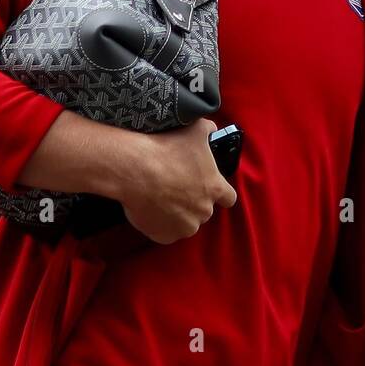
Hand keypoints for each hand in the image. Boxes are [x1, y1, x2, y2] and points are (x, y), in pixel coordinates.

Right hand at [118, 118, 237, 243]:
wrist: (135, 169)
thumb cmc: (167, 148)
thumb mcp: (194, 130)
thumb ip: (208, 130)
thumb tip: (211, 129)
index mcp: (214, 188)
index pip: (228, 197)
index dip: (219, 192)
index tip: (208, 187)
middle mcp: (203, 210)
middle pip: (203, 210)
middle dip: (193, 201)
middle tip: (175, 187)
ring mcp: (184, 226)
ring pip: (185, 223)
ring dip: (178, 214)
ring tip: (160, 198)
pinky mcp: (165, 236)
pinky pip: (166, 232)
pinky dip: (160, 224)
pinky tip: (150, 209)